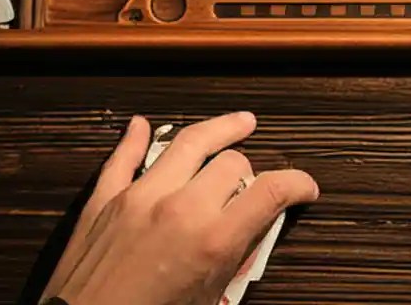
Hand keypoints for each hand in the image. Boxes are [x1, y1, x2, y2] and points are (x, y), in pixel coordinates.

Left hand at [41, 112, 318, 304]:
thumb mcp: (209, 301)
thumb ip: (233, 260)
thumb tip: (249, 230)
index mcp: (212, 240)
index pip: (271, 191)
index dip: (297, 184)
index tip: (305, 188)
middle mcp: (180, 208)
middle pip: (232, 162)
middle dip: (251, 170)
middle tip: (253, 183)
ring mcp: (140, 197)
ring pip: (187, 143)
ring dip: (218, 129)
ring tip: (239, 123)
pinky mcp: (104, 200)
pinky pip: (123, 157)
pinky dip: (135, 138)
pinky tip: (143, 125)